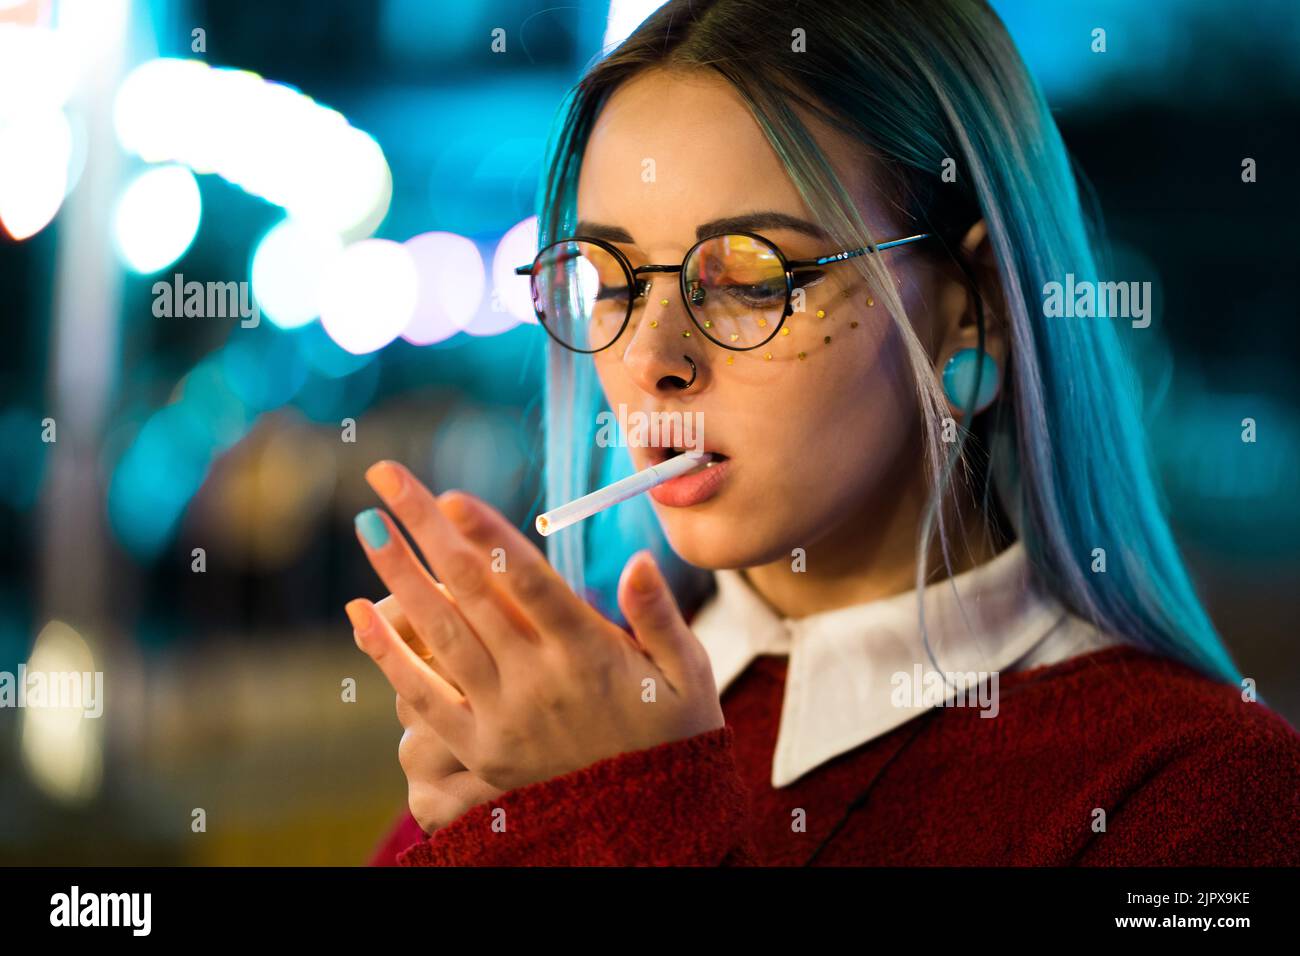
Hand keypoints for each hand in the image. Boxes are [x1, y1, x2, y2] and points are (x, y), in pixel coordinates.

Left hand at [345, 460, 723, 792]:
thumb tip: (640, 560)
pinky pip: (423, 696)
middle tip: (387, 475)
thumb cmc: (674, 732)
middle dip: (427, 529)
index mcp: (592, 654)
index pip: (532, 584)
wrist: (651, 825)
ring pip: (440, 635)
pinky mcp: (481, 747)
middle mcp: (541, 681)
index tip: (450, 496)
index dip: (489, 537)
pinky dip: (387, 653)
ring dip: (399, 574)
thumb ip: (660, 615)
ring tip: (367, 524)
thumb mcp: (688, 673)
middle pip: (473, 592)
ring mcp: (505, 717)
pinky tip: (358, 609)